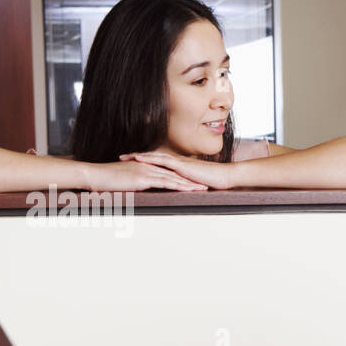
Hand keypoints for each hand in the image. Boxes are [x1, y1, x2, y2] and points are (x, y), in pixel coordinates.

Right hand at [84, 160, 208, 191]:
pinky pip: (164, 182)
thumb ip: (134, 182)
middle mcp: (148, 167)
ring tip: (202, 188)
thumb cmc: (105, 180)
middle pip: (174, 174)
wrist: (94, 176)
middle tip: (204, 184)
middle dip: (190, 180)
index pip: (167, 172)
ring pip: (173, 178)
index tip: (193, 181)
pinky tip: (187, 190)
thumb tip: (140, 188)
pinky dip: (178, 186)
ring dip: (188, 184)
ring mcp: (146, 171)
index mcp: (145, 167)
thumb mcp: (123, 180)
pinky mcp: (143, 178)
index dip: (181, 177)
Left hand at [117, 150, 231, 189]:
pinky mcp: (181, 165)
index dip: (144, 162)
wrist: (224, 176)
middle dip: (136, 157)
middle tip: (121, 157)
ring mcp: (178, 162)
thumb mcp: (195, 183)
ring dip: (139, 156)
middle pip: (152, 158)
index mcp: (178, 166)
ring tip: (126, 157)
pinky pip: (162, 161)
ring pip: (154, 157)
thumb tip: (179, 189)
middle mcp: (176, 161)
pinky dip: (150, 159)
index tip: (131, 163)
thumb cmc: (213, 180)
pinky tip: (140, 159)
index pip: (158, 163)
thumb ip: (186, 183)